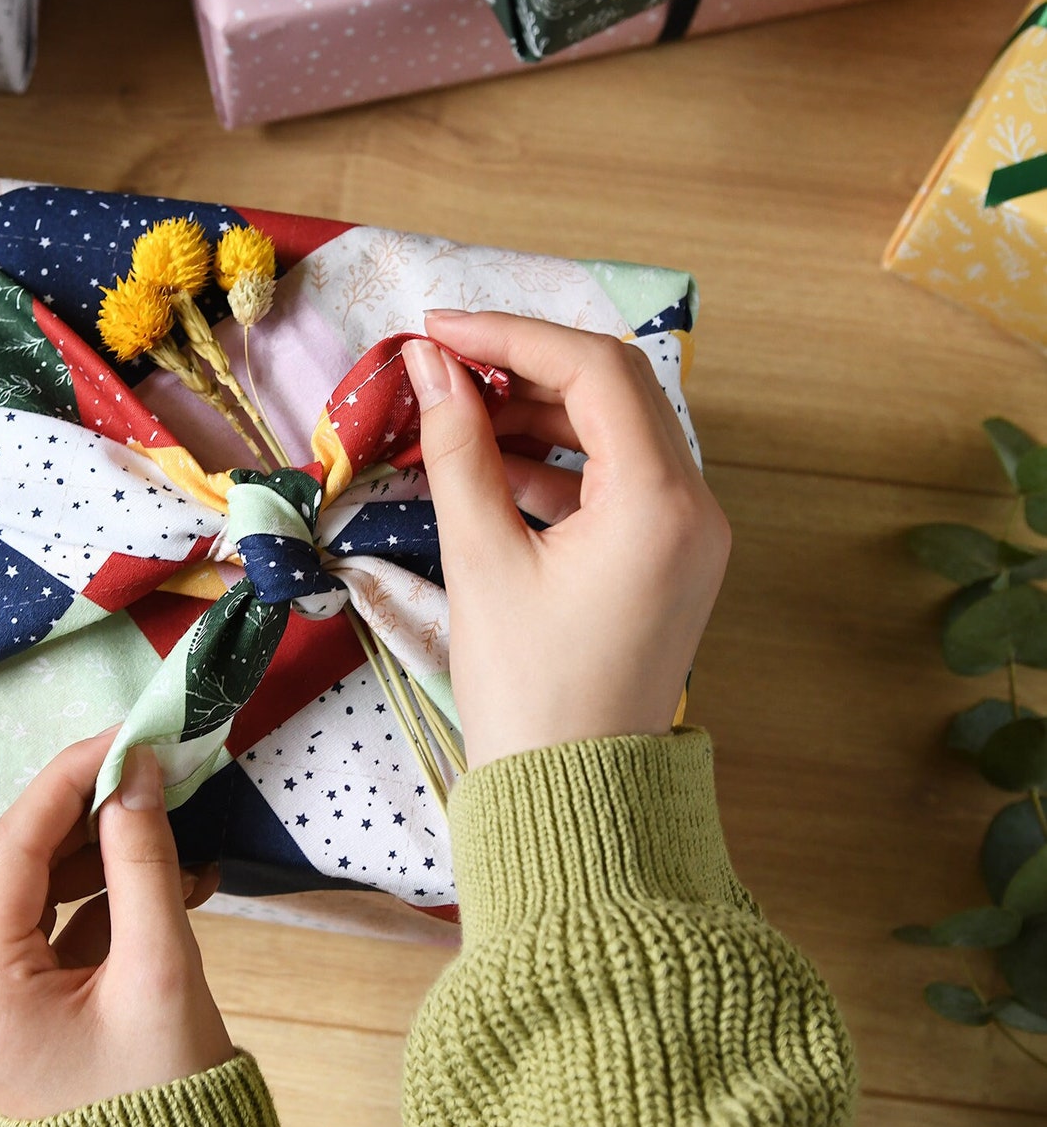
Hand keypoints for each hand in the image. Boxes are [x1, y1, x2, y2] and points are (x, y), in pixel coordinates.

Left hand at [0, 730, 234, 1119]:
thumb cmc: (170, 1108)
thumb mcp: (161, 970)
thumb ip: (143, 863)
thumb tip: (134, 776)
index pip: (10, 851)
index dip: (67, 781)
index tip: (124, 736)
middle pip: (18, 870)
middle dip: (87, 815)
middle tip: (150, 769)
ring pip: (40, 897)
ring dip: (105, 858)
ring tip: (175, 835)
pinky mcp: (27, 1017)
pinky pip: (58, 935)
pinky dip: (109, 903)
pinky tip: (172, 884)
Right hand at [401, 312, 729, 767]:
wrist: (573, 796)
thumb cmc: (528, 689)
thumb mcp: (483, 561)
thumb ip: (458, 451)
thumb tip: (431, 367)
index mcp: (661, 502)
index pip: (593, 371)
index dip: (510, 335)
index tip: (438, 330)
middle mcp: (695, 508)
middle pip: (615, 393)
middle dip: (525, 370)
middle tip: (445, 367)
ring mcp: (690, 538)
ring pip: (617, 437)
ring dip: (539, 417)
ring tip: (457, 419)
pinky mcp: (669, 565)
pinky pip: (619, 486)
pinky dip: (557, 468)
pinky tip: (490, 472)